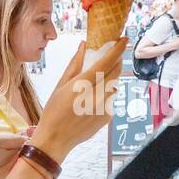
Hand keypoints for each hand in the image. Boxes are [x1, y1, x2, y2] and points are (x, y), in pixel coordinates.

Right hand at [31, 38, 126, 161]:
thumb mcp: (60, 84)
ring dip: (111, 77)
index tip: (125, 39)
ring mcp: (104, 107)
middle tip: (114, 54)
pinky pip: (112, 98)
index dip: (118, 49)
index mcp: (83, 85)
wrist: (56, 139)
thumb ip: (74, 64)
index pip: (107, 62)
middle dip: (117, 61)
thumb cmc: (53, 111)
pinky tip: (93, 97)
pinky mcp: (108, 116)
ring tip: (98, 79)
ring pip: (115, 85)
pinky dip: (107, 92)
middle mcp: (97, 96)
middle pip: (116, 72)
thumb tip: (83, 45)